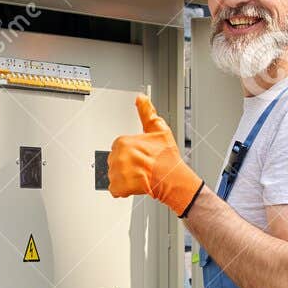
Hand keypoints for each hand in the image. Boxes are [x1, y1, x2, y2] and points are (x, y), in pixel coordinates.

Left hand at [108, 95, 203, 214]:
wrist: (172, 178)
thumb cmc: (167, 157)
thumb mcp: (159, 129)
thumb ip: (147, 112)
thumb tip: (141, 98)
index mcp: (123, 141)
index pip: (119, 147)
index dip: (131, 153)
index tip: (141, 156)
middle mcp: (117, 156)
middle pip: (115, 161)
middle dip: (127, 165)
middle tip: (143, 166)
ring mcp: (116, 172)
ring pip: (115, 175)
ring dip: (126, 177)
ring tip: (141, 175)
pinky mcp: (118, 187)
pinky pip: (115, 189)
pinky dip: (124, 189)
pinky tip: (136, 184)